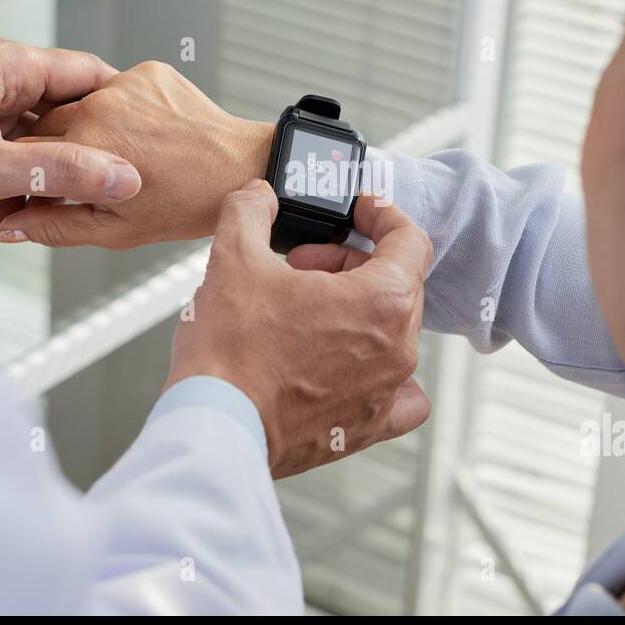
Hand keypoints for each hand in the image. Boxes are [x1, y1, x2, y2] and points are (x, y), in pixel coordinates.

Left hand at [0, 34, 143, 210]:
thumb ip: (60, 170)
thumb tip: (122, 176)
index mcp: (2, 61)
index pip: (85, 72)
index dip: (119, 107)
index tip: (145, 139)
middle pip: (62, 101)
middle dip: (85, 140)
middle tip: (114, 177)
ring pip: (37, 124)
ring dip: (52, 159)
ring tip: (72, 195)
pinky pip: (12, 137)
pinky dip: (24, 164)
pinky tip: (30, 197)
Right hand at [0, 59, 273, 246]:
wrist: (242, 169)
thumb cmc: (185, 204)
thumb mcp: (114, 230)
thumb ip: (54, 226)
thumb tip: (6, 226)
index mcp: (84, 145)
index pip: (25, 151)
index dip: (29, 171)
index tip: (38, 184)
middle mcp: (100, 106)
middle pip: (49, 121)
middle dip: (58, 148)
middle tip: (87, 172)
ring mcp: (126, 83)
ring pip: (83, 102)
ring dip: (91, 126)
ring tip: (124, 153)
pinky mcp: (148, 71)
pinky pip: (118, 88)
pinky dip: (123, 109)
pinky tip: (146, 134)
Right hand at [168, 181, 432, 477]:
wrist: (214, 426)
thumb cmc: (229, 352)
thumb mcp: (233, 258)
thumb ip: (251, 210)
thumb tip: (259, 197)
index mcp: (382, 300)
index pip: (410, 240)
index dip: (382, 216)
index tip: (359, 213)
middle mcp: (399, 348)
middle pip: (398, 283)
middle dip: (351, 262)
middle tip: (303, 265)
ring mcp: (387, 391)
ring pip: (394, 332)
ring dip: (357, 309)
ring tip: (305, 310)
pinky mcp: (369, 427)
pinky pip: (402, 395)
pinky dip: (385, 373)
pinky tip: (348, 362)